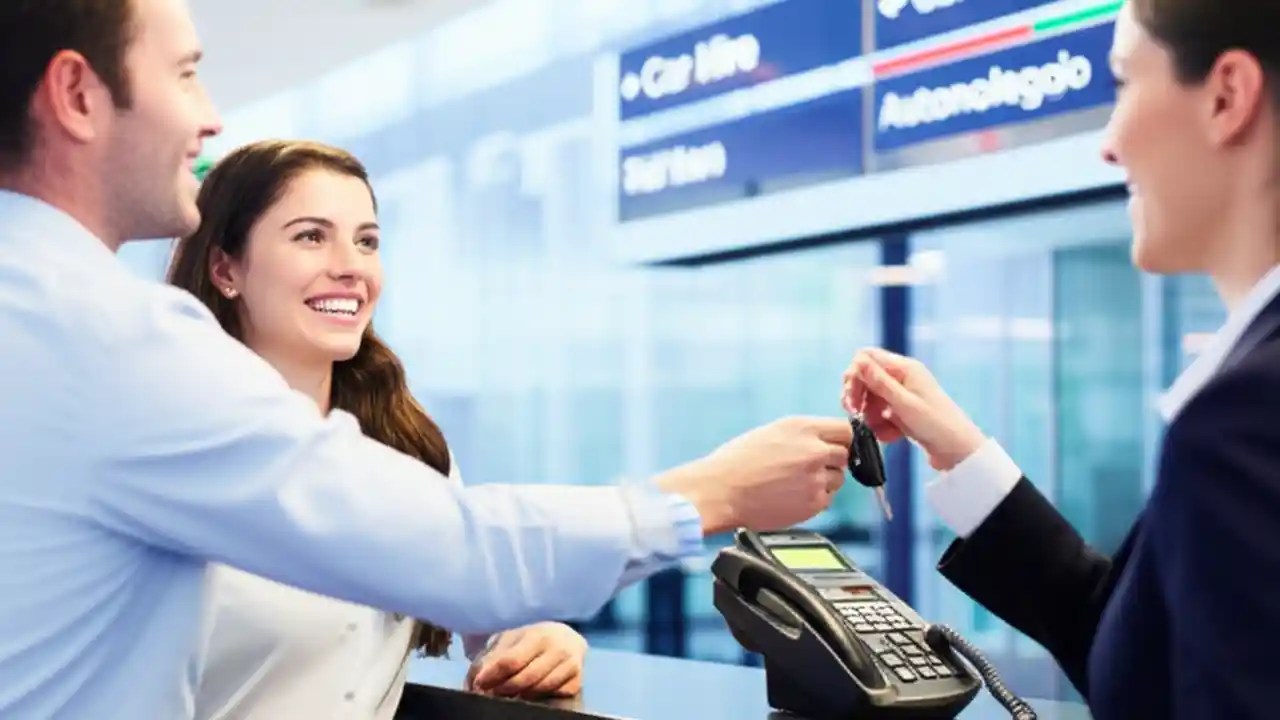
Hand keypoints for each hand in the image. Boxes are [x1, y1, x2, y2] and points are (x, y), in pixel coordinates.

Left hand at [465, 623, 586, 698]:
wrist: (566, 638)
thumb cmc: (530, 641)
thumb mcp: (510, 641)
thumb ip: (490, 657)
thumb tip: (475, 682)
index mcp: (537, 635)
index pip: (511, 660)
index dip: (492, 676)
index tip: (479, 685)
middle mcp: (557, 648)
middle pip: (524, 678)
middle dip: (503, 689)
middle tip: (492, 693)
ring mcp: (570, 664)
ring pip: (539, 689)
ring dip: (521, 695)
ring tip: (510, 693)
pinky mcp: (578, 680)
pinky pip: (555, 695)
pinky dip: (540, 697)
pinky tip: (531, 693)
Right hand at [657, 416, 851, 533]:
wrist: (722, 491)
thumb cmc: (736, 462)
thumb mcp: (771, 433)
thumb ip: (802, 435)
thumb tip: (822, 441)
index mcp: (802, 428)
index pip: (845, 430)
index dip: (841, 439)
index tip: (835, 445)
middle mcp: (815, 451)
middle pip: (843, 455)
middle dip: (830, 461)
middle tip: (809, 468)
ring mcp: (817, 478)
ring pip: (838, 479)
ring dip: (824, 481)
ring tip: (796, 484)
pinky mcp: (814, 503)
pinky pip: (827, 499)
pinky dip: (815, 499)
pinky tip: (792, 496)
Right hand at [840, 348, 984, 470]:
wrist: (959, 453)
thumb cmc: (937, 425)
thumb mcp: (904, 404)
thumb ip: (879, 382)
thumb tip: (857, 360)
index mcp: (905, 368)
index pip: (867, 358)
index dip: (854, 375)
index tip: (851, 398)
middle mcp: (903, 378)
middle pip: (866, 378)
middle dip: (857, 397)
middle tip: (855, 415)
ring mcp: (903, 396)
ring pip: (871, 398)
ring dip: (869, 415)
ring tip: (878, 431)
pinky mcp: (903, 413)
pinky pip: (881, 414)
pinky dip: (881, 426)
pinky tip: (891, 436)